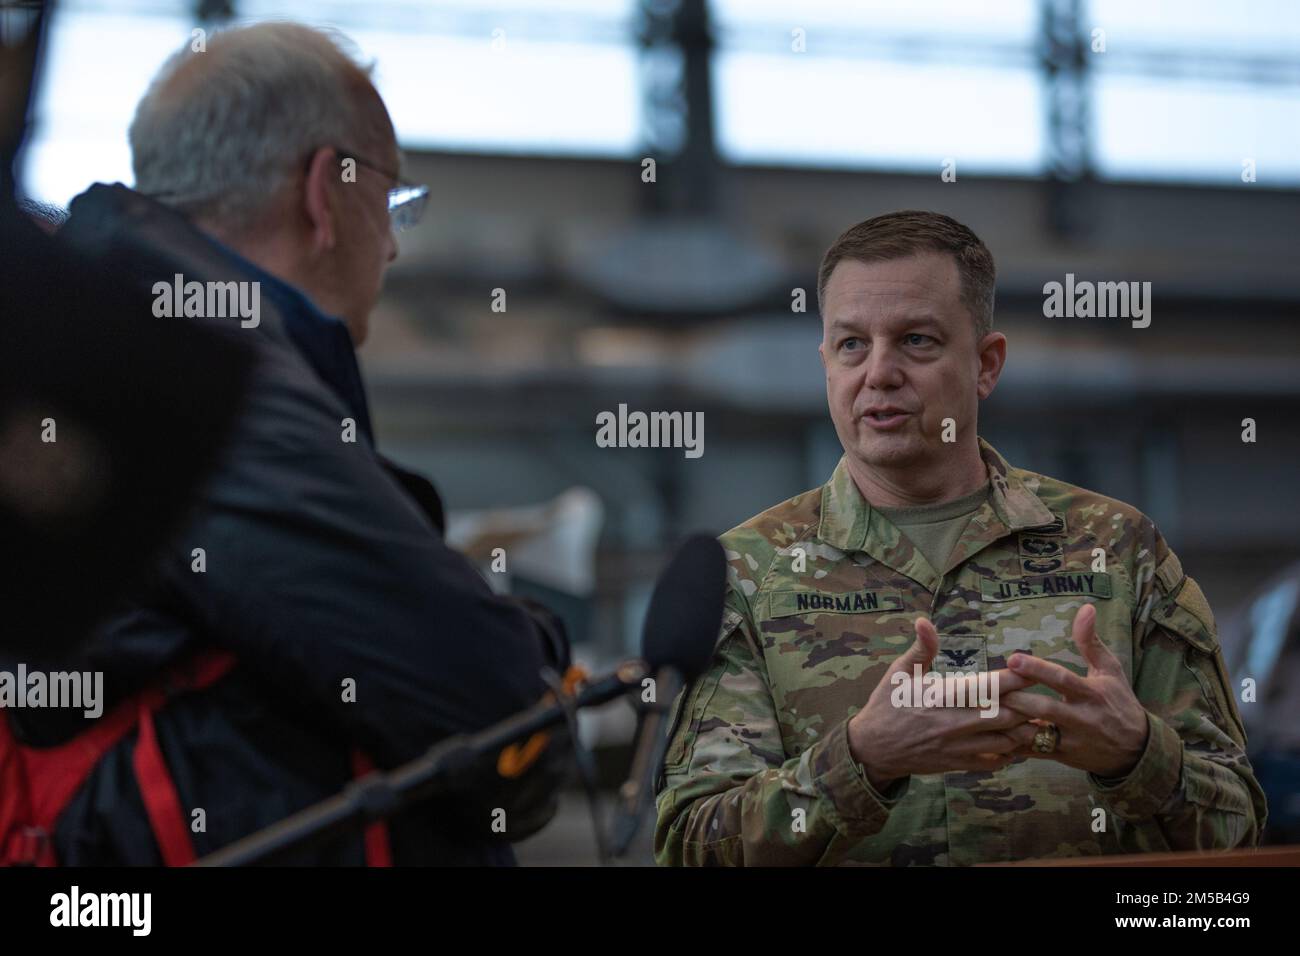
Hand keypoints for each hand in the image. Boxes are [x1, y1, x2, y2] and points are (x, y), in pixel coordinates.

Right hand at [848, 616, 1038, 790]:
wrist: (872, 748)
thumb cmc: (887, 704)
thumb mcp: (898, 672)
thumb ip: (920, 648)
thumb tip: (924, 621)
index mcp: (940, 696)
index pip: (987, 687)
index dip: (1015, 677)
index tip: (1032, 667)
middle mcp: (952, 723)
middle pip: (1005, 715)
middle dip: (1027, 704)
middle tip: (1043, 692)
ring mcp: (957, 747)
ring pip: (1005, 742)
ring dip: (1023, 729)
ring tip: (1037, 715)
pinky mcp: (958, 764)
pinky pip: (995, 762)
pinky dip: (1011, 752)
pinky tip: (1017, 740)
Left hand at [1000, 603, 1148, 778]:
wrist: (1137, 750)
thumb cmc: (1119, 703)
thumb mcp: (1110, 670)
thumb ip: (1091, 642)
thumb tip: (1086, 608)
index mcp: (1091, 694)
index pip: (1062, 679)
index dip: (1037, 669)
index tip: (1012, 658)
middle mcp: (1081, 718)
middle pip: (1044, 709)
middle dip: (1015, 700)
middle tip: (987, 688)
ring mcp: (1071, 741)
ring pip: (1036, 735)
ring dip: (1009, 724)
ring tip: (983, 710)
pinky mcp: (1062, 757)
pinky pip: (1033, 753)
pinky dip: (1012, 746)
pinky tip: (990, 734)